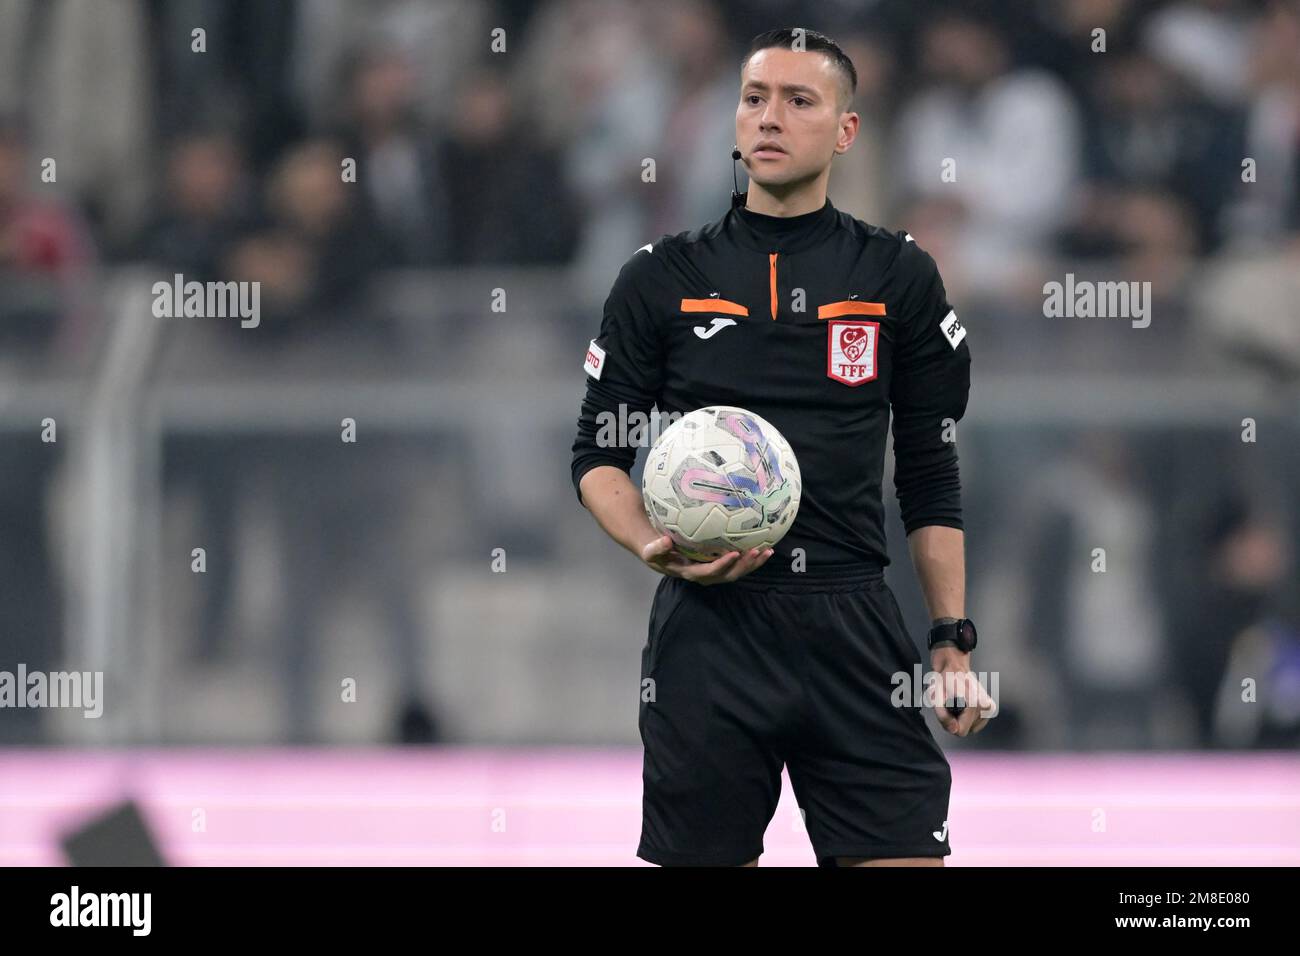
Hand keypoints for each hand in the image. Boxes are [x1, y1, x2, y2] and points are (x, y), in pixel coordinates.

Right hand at [640, 534, 772, 585]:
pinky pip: (738, 565)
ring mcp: (714, 572)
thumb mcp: (650, 550)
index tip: (734, 553)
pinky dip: (752, 559)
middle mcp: (704, 575)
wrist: (660, 554)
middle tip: (756, 551)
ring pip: (736, 572)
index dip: (722, 565)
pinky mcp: (720, 566)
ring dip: (752, 564)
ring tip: (767, 552)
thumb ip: (655, 548)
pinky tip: (765, 549)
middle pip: (728, 575)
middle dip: (743, 566)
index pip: (708, 572)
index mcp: (689, 573)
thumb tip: (666, 541)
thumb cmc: (656, 550)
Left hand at [927, 646, 996, 736]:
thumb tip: (953, 729)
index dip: (949, 723)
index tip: (945, 710)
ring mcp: (990, 708)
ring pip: (971, 727)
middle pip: (966, 730)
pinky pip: (976, 724)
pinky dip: (968, 718)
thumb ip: (943, 715)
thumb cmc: (944, 678)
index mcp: (975, 704)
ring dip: (961, 719)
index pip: (961, 730)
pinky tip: (963, 706)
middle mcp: (986, 707)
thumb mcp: (936, 696)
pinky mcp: (991, 708)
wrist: (954, 664)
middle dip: (955, 721)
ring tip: (956, 703)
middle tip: (948, 705)